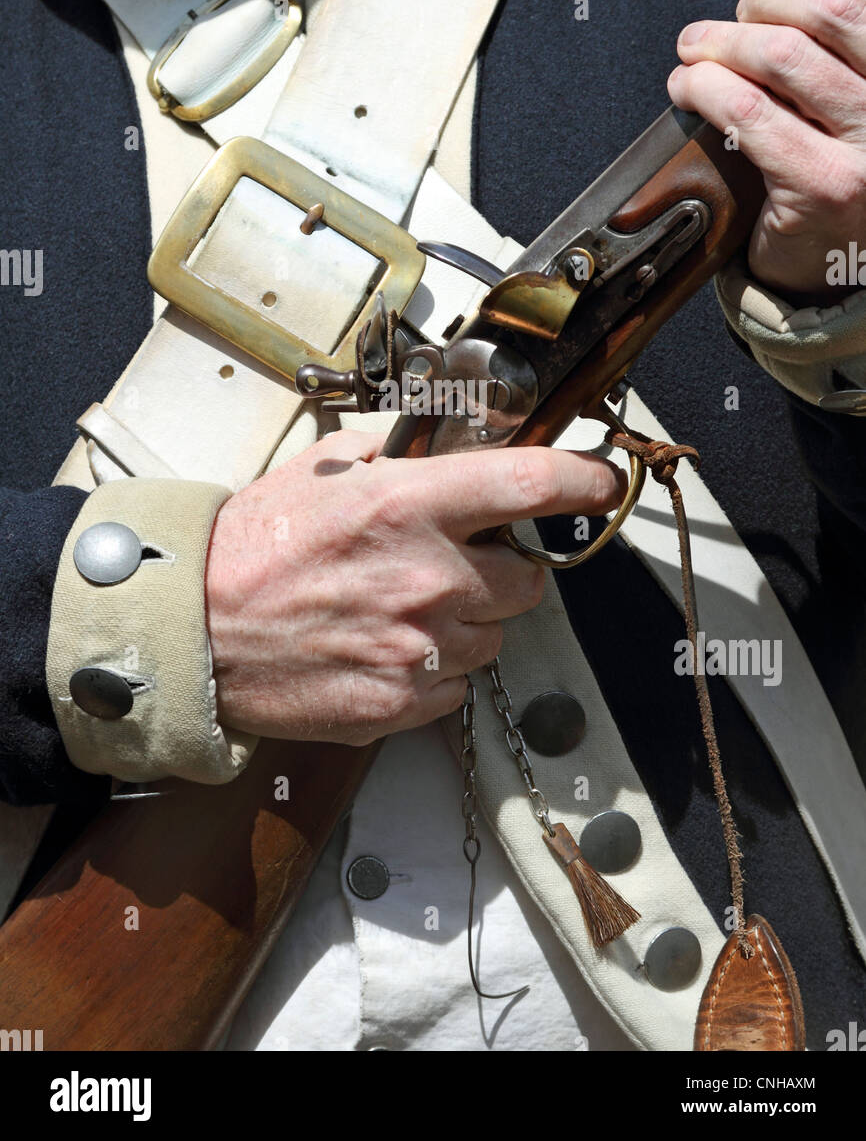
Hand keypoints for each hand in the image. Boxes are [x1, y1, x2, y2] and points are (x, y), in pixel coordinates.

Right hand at [205, 429, 624, 744]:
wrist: (196, 631)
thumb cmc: (256, 546)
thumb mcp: (325, 470)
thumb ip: (399, 456)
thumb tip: (455, 446)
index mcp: (408, 507)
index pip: (531, 485)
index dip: (584, 479)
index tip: (604, 479)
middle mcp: (426, 578)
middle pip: (530, 581)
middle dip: (505, 571)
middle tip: (453, 565)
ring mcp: (418, 649)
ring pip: (495, 638)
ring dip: (466, 623)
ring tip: (401, 610)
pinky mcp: (402, 705)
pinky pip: (457, 686)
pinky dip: (435, 671)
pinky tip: (385, 649)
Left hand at [667, 0, 865, 302]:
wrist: (842, 274)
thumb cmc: (848, 174)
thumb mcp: (862, 105)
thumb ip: (856, 39)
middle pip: (830, 9)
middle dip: (764, 1)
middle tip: (730, 21)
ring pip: (782, 57)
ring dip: (721, 43)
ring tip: (694, 51)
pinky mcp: (824, 185)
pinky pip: (750, 114)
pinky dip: (706, 88)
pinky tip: (688, 88)